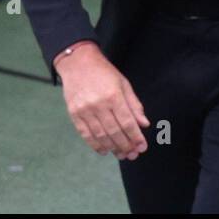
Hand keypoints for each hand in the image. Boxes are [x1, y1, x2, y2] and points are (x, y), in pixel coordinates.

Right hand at [57, 44, 150, 160]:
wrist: (78, 63)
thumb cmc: (104, 73)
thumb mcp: (123, 83)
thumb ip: (134, 105)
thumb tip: (144, 124)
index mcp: (114, 95)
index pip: (127, 122)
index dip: (136, 137)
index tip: (142, 147)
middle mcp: (99, 104)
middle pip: (115, 131)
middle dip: (126, 146)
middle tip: (132, 155)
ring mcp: (85, 110)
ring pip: (101, 135)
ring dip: (112, 148)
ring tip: (121, 155)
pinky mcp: (74, 114)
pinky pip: (85, 134)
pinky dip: (95, 145)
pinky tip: (104, 150)